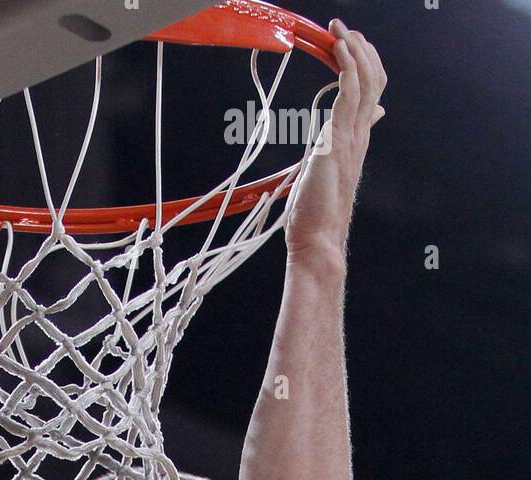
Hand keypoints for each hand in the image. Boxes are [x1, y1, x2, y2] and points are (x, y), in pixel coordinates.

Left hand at [285, 20, 386, 269]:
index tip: (347, 46)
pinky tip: (337, 48)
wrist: (317, 241)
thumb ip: (335, 148)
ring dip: (354, 50)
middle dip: (362, 50)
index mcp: (356, 142)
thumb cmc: (314, 216)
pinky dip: (346, 66)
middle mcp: (359, 136)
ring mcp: (351, 138)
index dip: (364, 65)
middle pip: (375, 80)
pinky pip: (350, 94)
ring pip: (366, 81)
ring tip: (339, 30)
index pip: (372, 93)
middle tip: (343, 31)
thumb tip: (344, 133)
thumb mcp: (326, 174)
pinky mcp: (337, 141)